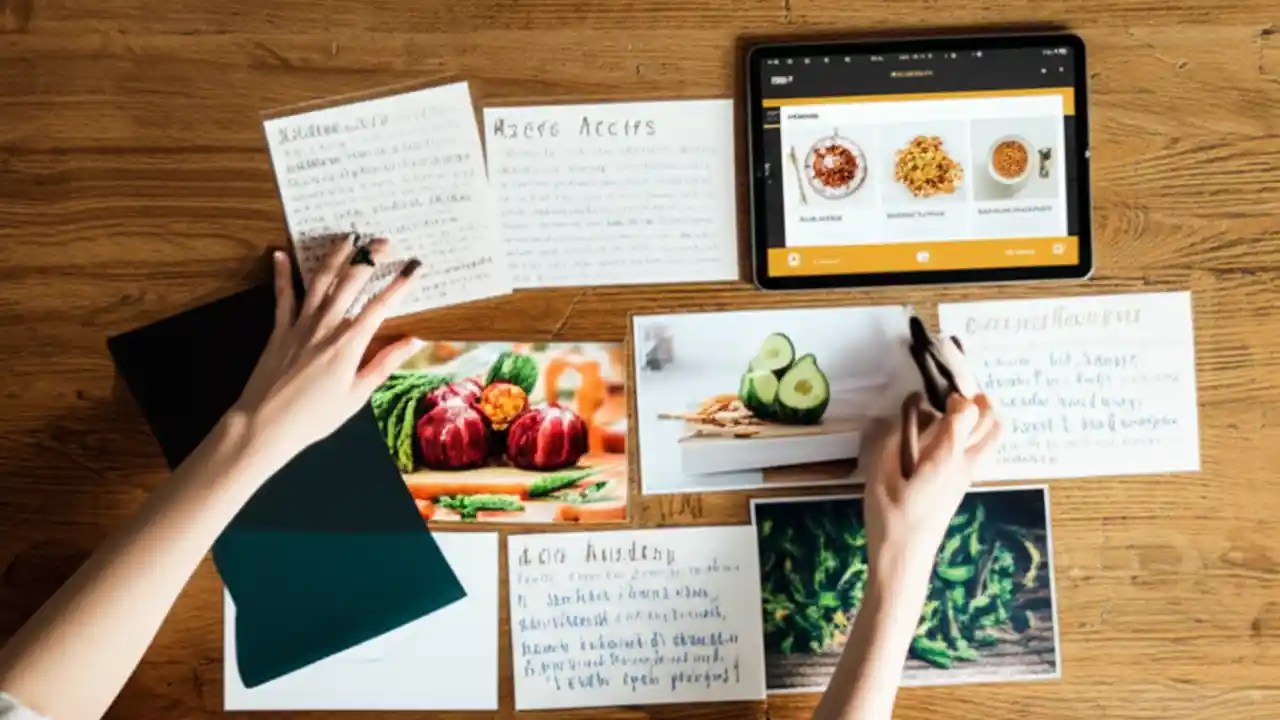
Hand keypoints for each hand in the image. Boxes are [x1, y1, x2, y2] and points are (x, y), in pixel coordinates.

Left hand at [228, 238, 423, 466]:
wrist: (266, 424)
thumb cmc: (316, 417)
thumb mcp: (358, 395)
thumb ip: (385, 363)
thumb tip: (413, 341)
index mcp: (349, 344)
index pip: (380, 306)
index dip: (399, 284)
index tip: (414, 266)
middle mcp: (325, 327)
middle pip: (351, 283)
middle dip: (370, 259)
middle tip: (385, 242)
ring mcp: (300, 325)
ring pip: (320, 282)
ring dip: (335, 256)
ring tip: (347, 238)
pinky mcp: (279, 330)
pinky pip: (282, 297)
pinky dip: (282, 275)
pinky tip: (280, 255)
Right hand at [861, 393, 1001, 583]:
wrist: (904, 558)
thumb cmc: (890, 516)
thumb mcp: (880, 474)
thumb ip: (892, 439)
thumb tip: (904, 414)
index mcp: (945, 457)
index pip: (968, 413)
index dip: (956, 397)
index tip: (937, 396)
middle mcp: (964, 464)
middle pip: (994, 424)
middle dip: (983, 402)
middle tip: (959, 395)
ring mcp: (967, 476)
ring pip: (993, 439)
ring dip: (984, 418)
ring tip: (958, 412)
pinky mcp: (962, 485)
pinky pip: (981, 451)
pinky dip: (977, 435)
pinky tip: (950, 437)